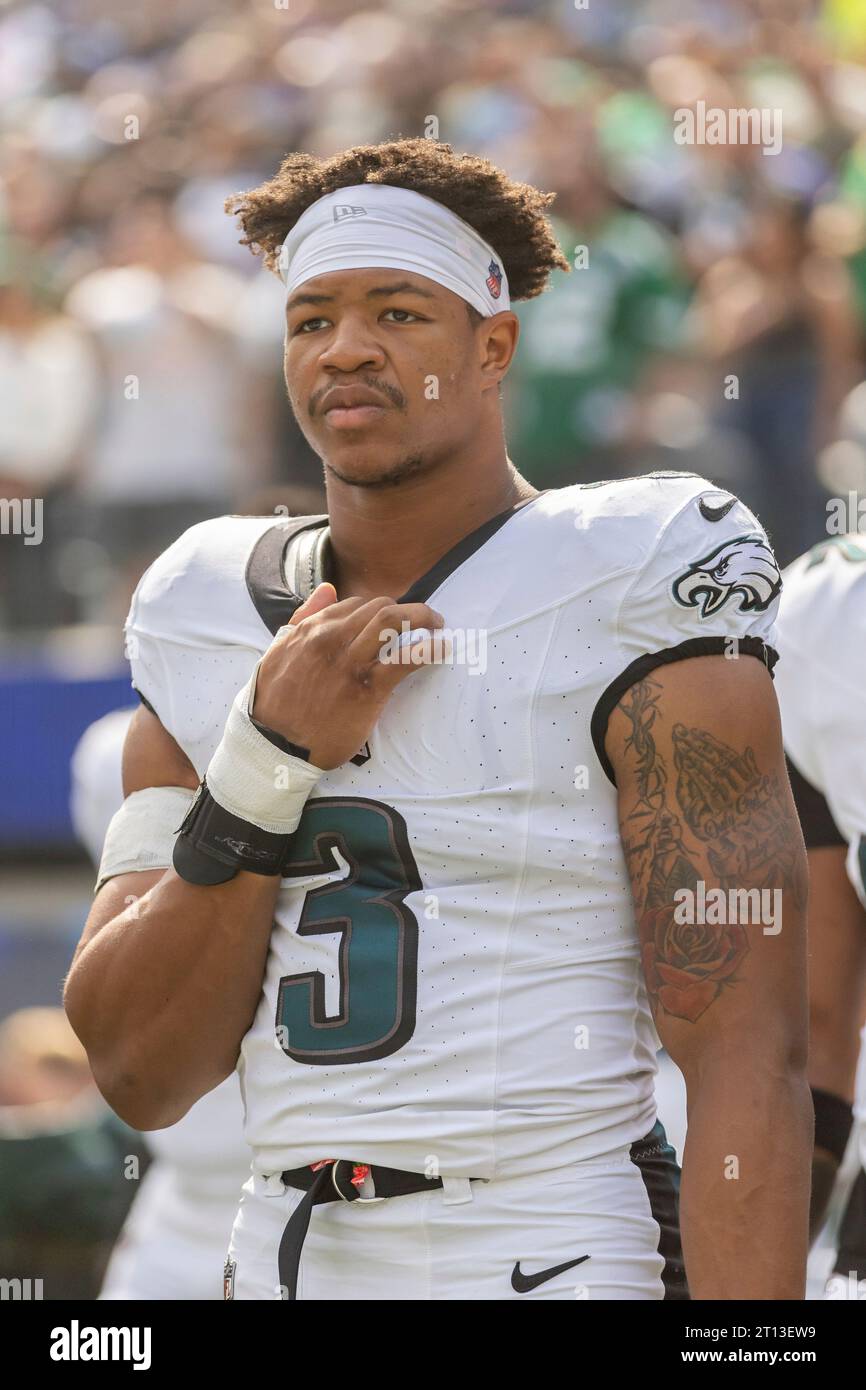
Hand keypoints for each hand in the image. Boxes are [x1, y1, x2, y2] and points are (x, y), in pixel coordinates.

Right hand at [252, 583, 446, 768]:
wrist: (275, 745)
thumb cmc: (275, 704)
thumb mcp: (279, 652)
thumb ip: (304, 618)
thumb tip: (327, 589)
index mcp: (312, 629)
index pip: (355, 604)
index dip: (379, 610)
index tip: (394, 620)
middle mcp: (332, 638)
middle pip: (380, 607)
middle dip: (405, 610)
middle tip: (422, 622)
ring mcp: (351, 662)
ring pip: (393, 621)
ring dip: (422, 617)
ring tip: (437, 624)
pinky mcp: (368, 688)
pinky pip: (406, 659)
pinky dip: (429, 648)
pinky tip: (443, 647)